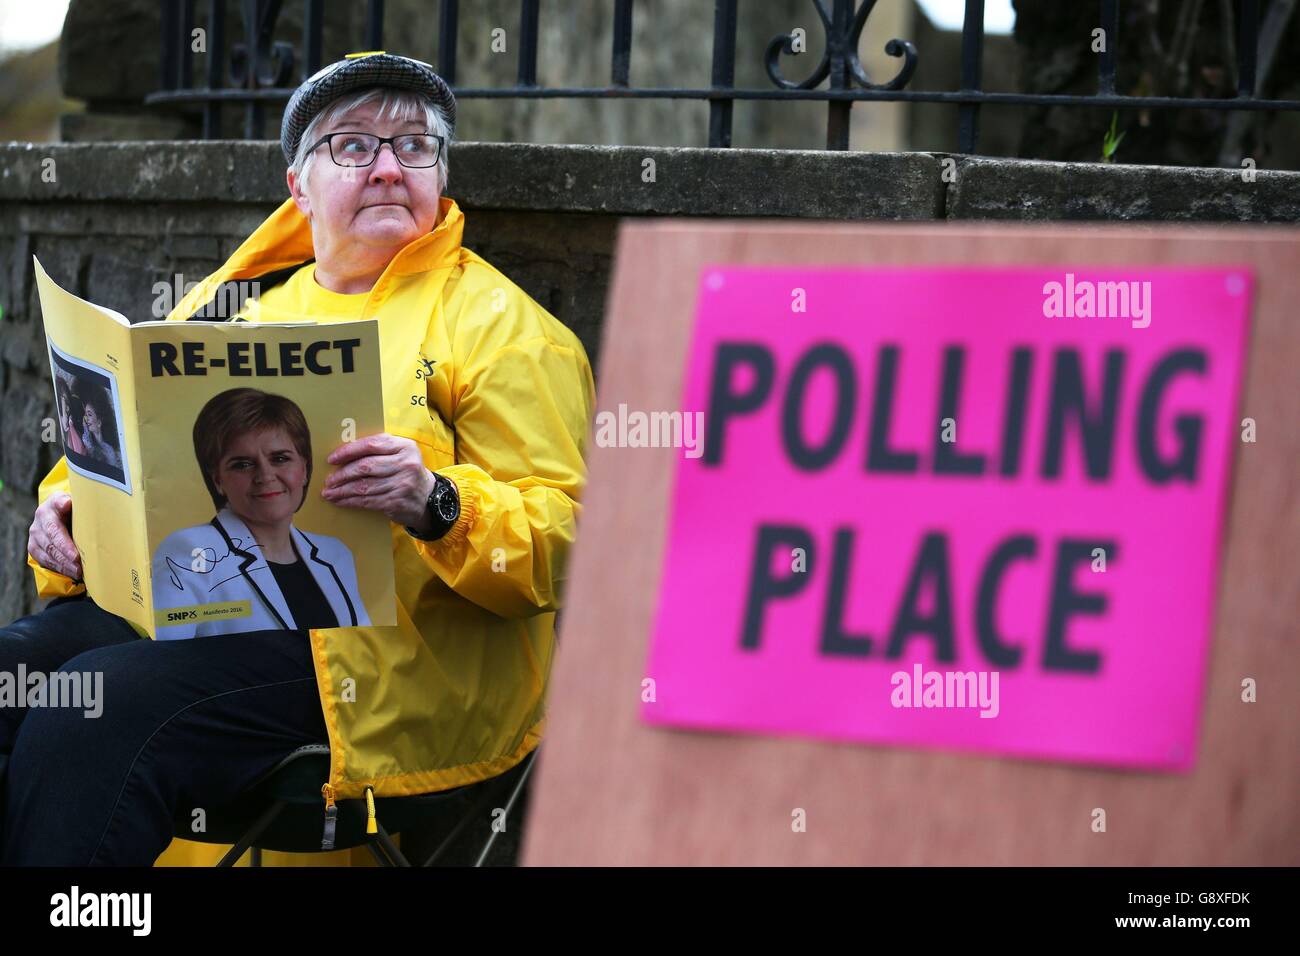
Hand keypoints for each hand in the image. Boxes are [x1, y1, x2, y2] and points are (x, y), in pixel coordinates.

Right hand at [28, 491, 81, 579]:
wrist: (60, 510)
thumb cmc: (75, 506)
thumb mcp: (77, 500)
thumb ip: (76, 503)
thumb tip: (67, 503)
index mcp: (51, 506)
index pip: (56, 524)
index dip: (65, 541)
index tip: (75, 553)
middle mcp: (40, 521)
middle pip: (52, 542)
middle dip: (67, 555)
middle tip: (80, 565)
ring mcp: (35, 535)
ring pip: (48, 554)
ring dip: (64, 565)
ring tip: (79, 572)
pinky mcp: (34, 547)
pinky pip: (46, 561)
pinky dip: (60, 568)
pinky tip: (72, 573)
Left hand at [320, 433, 434, 527]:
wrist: (428, 498)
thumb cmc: (406, 472)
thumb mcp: (400, 454)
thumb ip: (379, 450)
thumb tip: (343, 453)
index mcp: (405, 446)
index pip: (371, 445)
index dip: (348, 451)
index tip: (331, 459)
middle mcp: (405, 464)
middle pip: (366, 467)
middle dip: (342, 474)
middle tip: (328, 480)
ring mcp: (402, 484)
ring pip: (364, 486)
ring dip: (342, 490)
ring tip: (329, 492)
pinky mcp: (396, 502)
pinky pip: (367, 501)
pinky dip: (351, 501)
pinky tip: (341, 501)